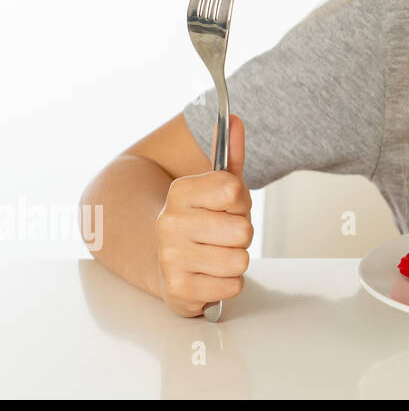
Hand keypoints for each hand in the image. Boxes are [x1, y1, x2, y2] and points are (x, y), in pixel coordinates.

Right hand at [155, 114, 252, 316]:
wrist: (163, 261)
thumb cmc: (200, 221)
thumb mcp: (215, 186)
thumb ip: (229, 154)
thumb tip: (235, 120)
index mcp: (180, 193)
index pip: (235, 191)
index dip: (241, 201)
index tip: (227, 206)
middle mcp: (169, 224)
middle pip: (243, 230)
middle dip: (241, 234)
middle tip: (222, 234)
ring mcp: (171, 259)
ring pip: (240, 260)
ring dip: (235, 260)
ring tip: (216, 254)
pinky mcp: (179, 291)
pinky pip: (232, 286)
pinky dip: (228, 284)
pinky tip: (209, 274)